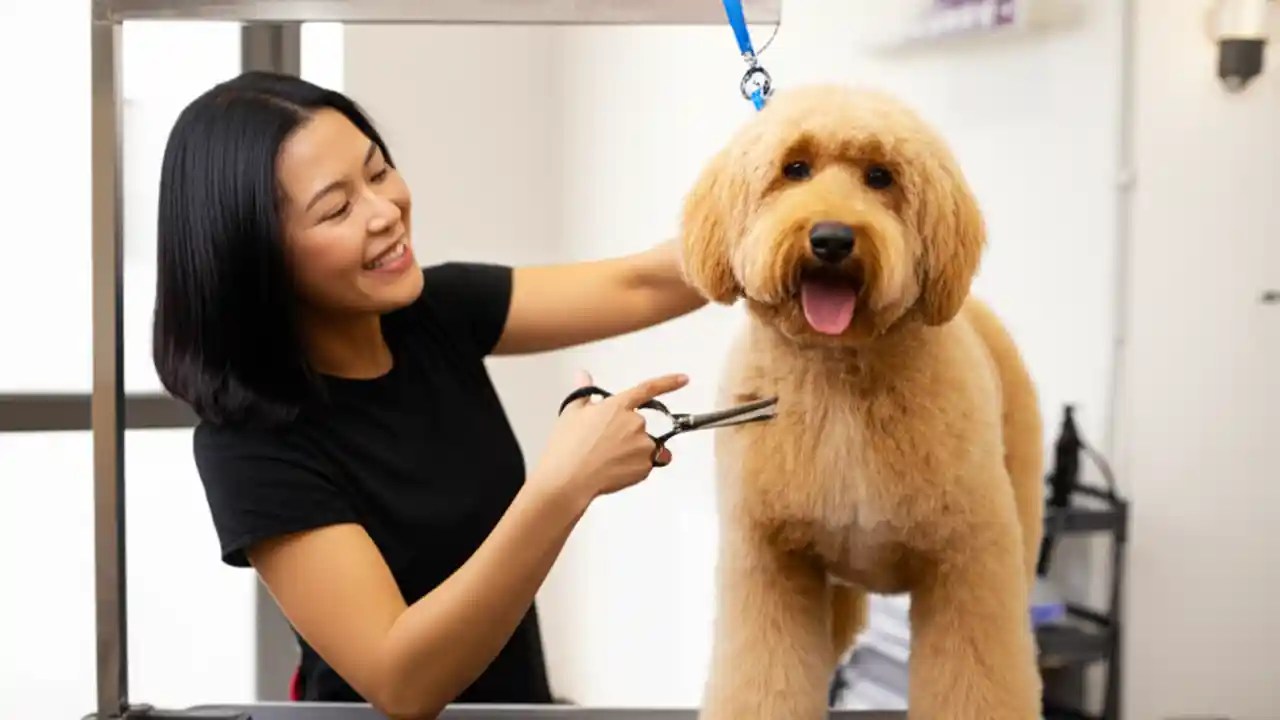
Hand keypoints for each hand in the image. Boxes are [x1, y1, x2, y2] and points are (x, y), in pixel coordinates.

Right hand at [531, 370, 688, 501]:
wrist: (568, 480)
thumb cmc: (567, 447)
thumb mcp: (571, 413)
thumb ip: (584, 392)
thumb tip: (584, 376)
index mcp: (618, 406)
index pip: (648, 389)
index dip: (668, 382)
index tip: (683, 379)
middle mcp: (635, 423)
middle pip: (640, 425)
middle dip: (627, 434)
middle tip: (604, 445)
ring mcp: (643, 446)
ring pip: (645, 446)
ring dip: (632, 451)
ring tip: (606, 459)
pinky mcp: (645, 467)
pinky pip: (645, 464)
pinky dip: (633, 467)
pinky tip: (613, 470)